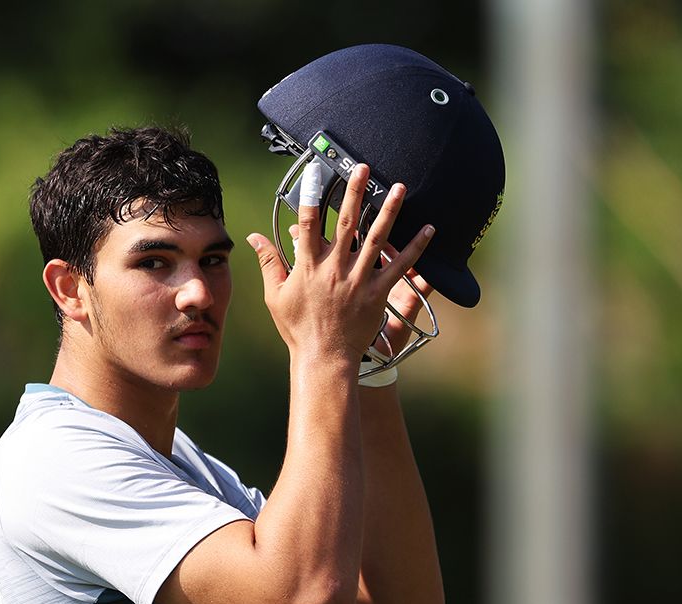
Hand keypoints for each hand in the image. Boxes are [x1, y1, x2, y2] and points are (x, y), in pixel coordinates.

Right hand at [248, 163, 433, 364]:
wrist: (324, 358)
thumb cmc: (298, 328)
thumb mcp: (276, 295)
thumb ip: (268, 262)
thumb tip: (253, 237)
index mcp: (309, 266)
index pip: (308, 223)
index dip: (312, 195)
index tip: (317, 172)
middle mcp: (335, 268)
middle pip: (347, 222)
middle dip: (355, 192)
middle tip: (364, 168)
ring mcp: (358, 280)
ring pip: (377, 238)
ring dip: (389, 211)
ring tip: (400, 188)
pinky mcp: (377, 293)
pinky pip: (400, 267)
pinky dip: (415, 248)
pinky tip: (428, 230)